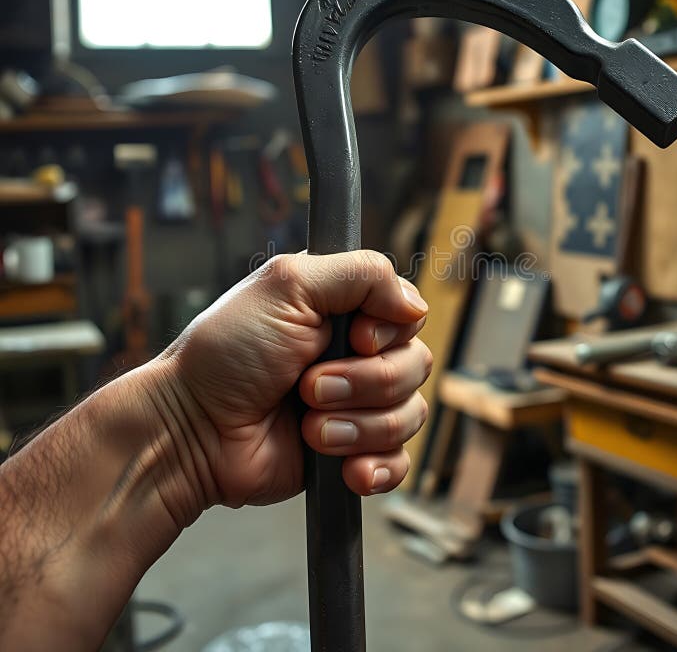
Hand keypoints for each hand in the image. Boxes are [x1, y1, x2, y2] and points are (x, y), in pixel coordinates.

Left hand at [150, 251, 431, 520]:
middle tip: (308, 386)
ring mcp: (357, 405)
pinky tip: (345, 468)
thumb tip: (417, 306)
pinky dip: (376, 466)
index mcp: (346, 309)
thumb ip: (361, 275)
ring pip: (409, 415)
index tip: (350, 338)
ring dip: (357, 425)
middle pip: (415, 366)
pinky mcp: (353, 451)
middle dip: (363, 382)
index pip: (409, 315)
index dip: (388, 332)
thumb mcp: (288, 286)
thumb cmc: (227, 353)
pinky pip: (398, 462)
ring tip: (308, 426)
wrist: (193, 431)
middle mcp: (357, 353)